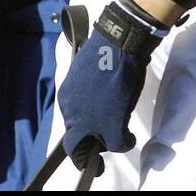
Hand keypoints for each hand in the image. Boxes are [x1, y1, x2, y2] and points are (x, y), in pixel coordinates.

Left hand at [58, 0, 160, 171]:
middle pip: (74, 144)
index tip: (92, 127)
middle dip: (85, 150)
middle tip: (97, 152)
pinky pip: (117, 145)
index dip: (83, 127)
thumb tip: (94, 101)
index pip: (71, 124)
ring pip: (95, 147)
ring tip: (118, 137)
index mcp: (66, 99)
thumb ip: (84, 94)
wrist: (118, 43)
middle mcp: (73, 114)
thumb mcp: (84, 75)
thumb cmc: (104, 51)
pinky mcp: (110, 127)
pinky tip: (130, 138)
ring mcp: (91, 122)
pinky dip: (125, 143)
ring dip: (106, 143)